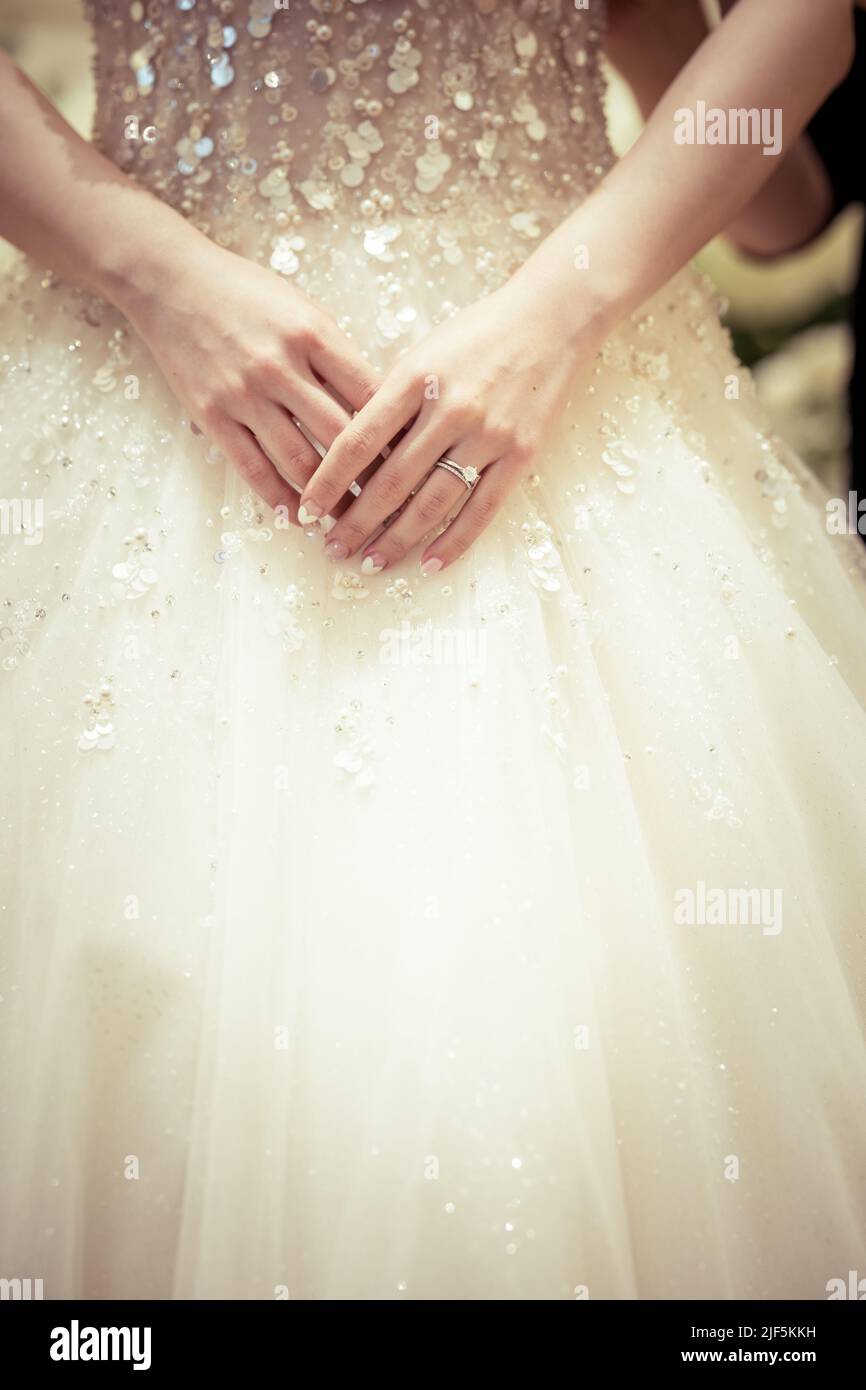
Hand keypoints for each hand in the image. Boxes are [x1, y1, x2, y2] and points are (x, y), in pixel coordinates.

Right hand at [120, 239, 379, 521]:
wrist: (172, 282)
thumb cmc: (248, 294)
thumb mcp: (303, 310)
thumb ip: (337, 357)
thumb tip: (379, 409)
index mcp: (313, 335)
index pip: (369, 395)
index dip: (395, 434)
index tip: (412, 462)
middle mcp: (281, 367)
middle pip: (340, 436)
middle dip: (369, 477)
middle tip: (390, 505)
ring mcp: (244, 394)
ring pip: (299, 461)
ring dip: (328, 499)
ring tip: (348, 521)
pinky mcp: (213, 415)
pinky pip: (252, 468)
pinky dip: (278, 498)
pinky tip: (297, 516)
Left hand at [298, 279, 602, 572]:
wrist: (550, 321)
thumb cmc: (476, 337)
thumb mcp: (422, 354)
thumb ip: (389, 400)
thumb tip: (351, 459)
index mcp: (416, 378)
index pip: (359, 440)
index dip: (328, 481)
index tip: (307, 511)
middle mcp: (451, 409)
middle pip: (392, 481)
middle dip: (356, 522)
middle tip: (332, 549)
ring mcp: (489, 435)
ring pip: (432, 503)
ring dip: (397, 539)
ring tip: (371, 562)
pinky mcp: (520, 455)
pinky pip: (482, 510)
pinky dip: (453, 542)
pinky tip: (428, 565)